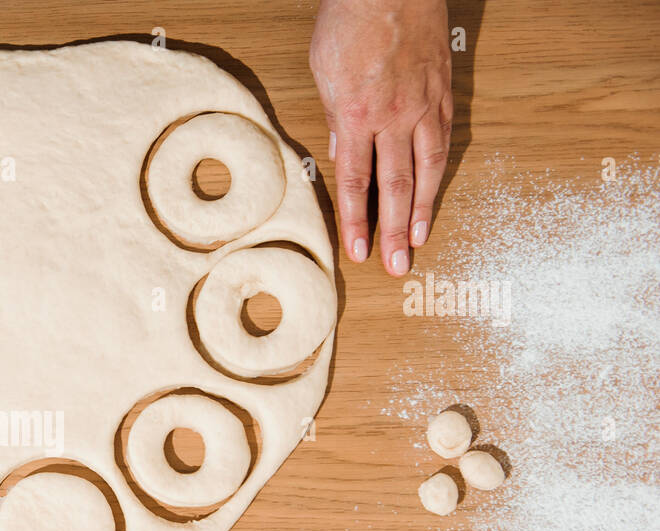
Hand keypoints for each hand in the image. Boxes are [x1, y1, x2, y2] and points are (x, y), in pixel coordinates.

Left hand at [309, 0, 451, 276]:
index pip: (356, 183)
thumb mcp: (325, 74)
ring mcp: (425, 106)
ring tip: (419, 241)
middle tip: (397, 266)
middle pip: (395, 187)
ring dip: (423, 209)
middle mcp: (396, 117)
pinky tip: (435, 190)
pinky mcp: (444, 92)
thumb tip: (343, 154)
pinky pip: (443, 140)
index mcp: (358, 116)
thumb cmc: (350, 21)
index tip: (360, 252)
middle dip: (395, 231)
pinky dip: (439, 171)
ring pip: (427, 169)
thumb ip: (335, 117)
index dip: (357, 222)